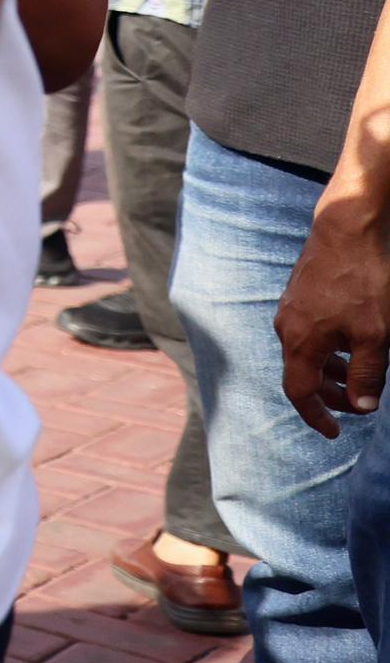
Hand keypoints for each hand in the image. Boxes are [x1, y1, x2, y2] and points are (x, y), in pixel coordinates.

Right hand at [279, 186, 389, 438]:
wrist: (346, 230)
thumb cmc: (362, 282)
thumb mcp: (374, 336)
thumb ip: (368, 375)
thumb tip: (363, 407)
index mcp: (300, 343)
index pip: (300, 393)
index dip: (317, 416)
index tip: (335, 432)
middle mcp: (287, 329)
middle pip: (302, 375)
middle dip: (330, 395)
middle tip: (360, 404)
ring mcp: (291, 310)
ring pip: (307, 353)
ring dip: (331, 372)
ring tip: (360, 375)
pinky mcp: (300, 295)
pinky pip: (309, 333)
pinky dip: (329, 349)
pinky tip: (351, 342)